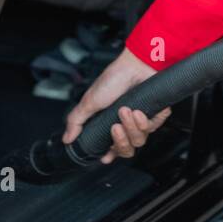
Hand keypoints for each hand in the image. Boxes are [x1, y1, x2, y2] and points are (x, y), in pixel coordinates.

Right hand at [63, 48, 171, 163]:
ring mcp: (142, 121)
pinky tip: (139, 110)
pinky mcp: (156, 114)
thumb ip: (77, 120)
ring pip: (140, 140)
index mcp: (111, 125)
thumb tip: (67, 138)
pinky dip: (145, 120)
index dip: (111, 155)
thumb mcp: (90, 101)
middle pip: (127, 150)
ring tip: (126, 110)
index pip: (113, 149)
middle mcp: (127, 125)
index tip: (106, 157)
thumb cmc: (113, 79)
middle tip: (115, 127)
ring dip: (132, 126)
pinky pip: (154, 127)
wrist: (134, 64)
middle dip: (121, 141)